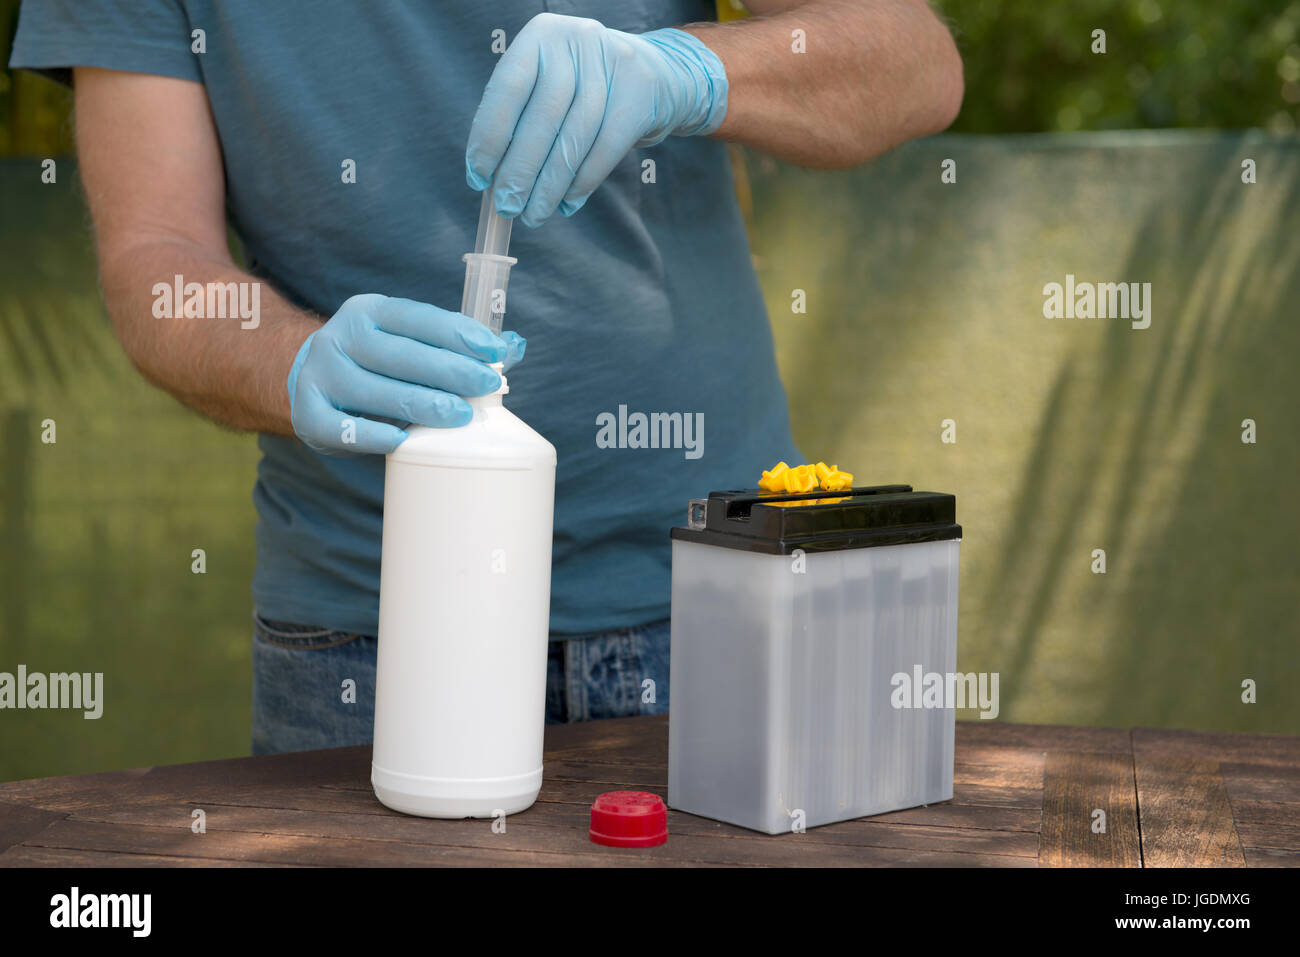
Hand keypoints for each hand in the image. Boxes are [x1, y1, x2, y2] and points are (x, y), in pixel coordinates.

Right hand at [287, 294, 525, 454]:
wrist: (309, 383)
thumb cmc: (378, 365)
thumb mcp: (409, 343)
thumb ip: (457, 346)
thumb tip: (513, 347)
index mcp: (368, 312)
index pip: (416, 317)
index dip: (457, 332)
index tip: (494, 351)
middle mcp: (337, 338)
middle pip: (398, 354)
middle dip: (448, 370)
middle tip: (487, 385)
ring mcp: (318, 375)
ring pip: (373, 390)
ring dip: (420, 403)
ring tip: (460, 415)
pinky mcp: (307, 413)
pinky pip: (341, 428)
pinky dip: (371, 435)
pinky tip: (402, 440)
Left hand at [465, 13, 727, 227]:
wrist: (655, 75)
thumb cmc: (584, 89)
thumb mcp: (549, 83)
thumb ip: (520, 119)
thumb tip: (490, 179)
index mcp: (540, 36)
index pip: (508, 89)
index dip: (490, 136)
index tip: (478, 178)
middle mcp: (575, 40)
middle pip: (544, 116)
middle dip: (520, 169)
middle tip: (507, 206)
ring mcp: (611, 62)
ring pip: (575, 135)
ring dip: (550, 184)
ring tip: (534, 214)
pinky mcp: (640, 90)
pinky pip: (606, 146)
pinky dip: (583, 180)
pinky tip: (568, 203)